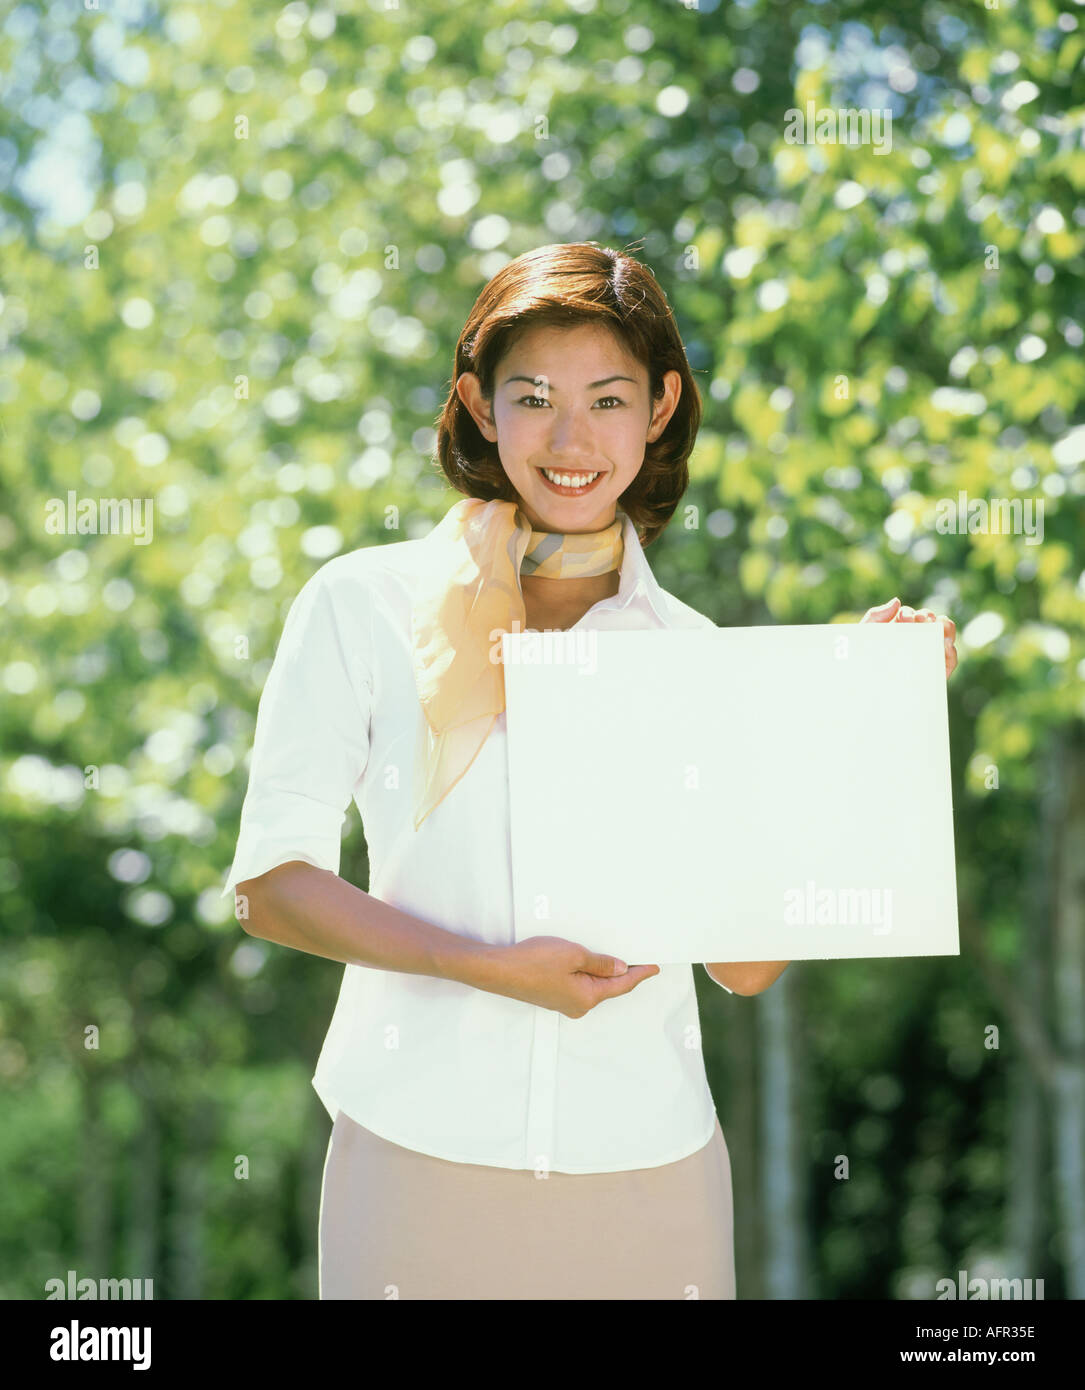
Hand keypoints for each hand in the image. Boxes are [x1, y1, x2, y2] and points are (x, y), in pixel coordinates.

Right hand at [483, 937, 659, 1018]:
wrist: (498, 971)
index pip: (622, 985)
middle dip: (623, 973)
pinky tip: (586, 962)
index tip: (654, 967)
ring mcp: (564, 1003)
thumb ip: (600, 964)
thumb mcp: (574, 955)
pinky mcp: (553, 996)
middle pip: (608, 988)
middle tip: (639, 958)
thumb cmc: (533, 963)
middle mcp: (578, 1005)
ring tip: (613, 956)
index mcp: (588, 997)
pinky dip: (587, 974)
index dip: (640, 974)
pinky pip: (578, 985)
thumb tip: (620, 969)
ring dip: (602, 972)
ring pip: (592, 986)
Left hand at [860, 596, 958, 678]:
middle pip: (930, 623)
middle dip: (928, 617)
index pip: (910, 617)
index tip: (904, 618)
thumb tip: (897, 601)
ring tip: (937, 628)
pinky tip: (944, 645)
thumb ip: (875, 616)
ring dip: (945, 628)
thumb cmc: (859, 660)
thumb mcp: (863, 637)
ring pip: (944, 637)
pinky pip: (949, 661)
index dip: (910, 614)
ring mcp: (926, 657)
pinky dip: (951, 651)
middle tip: (920, 621)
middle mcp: (914, 642)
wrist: (859, 689)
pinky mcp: (934, 674)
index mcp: (898, 632)